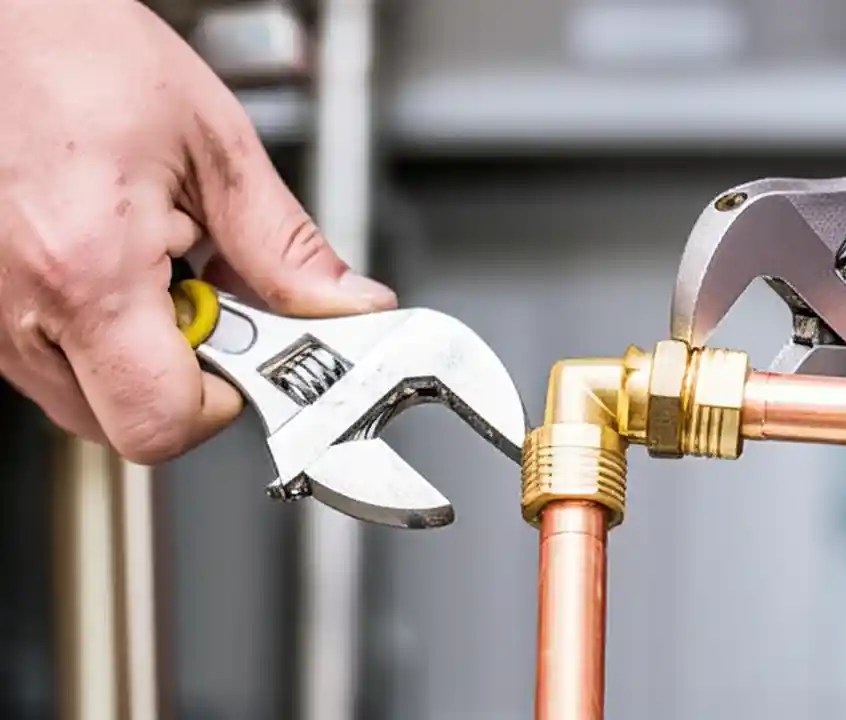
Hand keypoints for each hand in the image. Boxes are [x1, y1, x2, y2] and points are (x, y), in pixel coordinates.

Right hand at [0, 0, 396, 462]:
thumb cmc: (73, 50)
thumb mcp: (213, 144)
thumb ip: (287, 247)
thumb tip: (346, 307)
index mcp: (87, 271)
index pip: (162, 423)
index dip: (225, 402)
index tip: (255, 360)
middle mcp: (16, 308)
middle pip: (122, 423)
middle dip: (185, 378)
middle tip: (212, 300)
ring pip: (80, 397)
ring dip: (137, 352)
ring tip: (155, 261)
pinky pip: (43, 357)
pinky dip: (92, 329)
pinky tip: (113, 260)